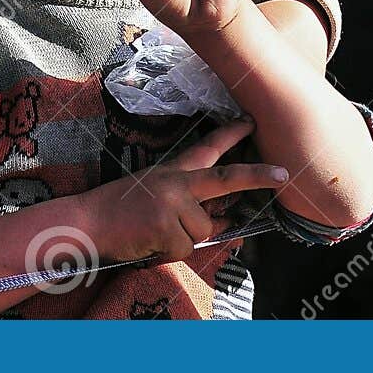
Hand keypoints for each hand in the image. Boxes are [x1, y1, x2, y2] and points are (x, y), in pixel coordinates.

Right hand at [82, 117, 286, 263]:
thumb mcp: (157, 196)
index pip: (206, 148)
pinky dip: (169, 252)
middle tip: (283, 174)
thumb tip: (229, 219)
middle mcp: (176, 182)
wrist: (88, 221)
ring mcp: (172, 203)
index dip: (230, 134)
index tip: (251, 120)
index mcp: (174, 171)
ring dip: (185, 239)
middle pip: (226, 178)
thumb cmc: (121, 210)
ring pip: (204, 230)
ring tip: (156, 231)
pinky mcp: (166, 226)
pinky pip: (185, 249)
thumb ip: (191, 204)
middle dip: (257, 176)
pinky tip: (149, 241)